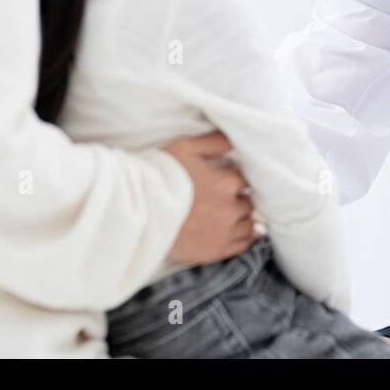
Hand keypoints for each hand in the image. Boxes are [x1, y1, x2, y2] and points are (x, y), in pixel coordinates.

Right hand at [163, 130, 255, 264]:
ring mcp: (225, 232)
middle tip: (226, 196)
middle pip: (248, 201)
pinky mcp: (216, 251)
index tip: (228, 177)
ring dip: (242, 217)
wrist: (140, 214)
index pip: (245, 178)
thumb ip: (214, 141)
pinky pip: (243, 244)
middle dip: (239, 197)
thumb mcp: (185, 148)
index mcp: (226, 183)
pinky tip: (239, 230)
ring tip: (230, 212)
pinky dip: (244, 237)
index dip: (236, 176)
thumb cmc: (160, 178)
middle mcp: (230, 209)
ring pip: (249, 223)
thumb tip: (234, 138)